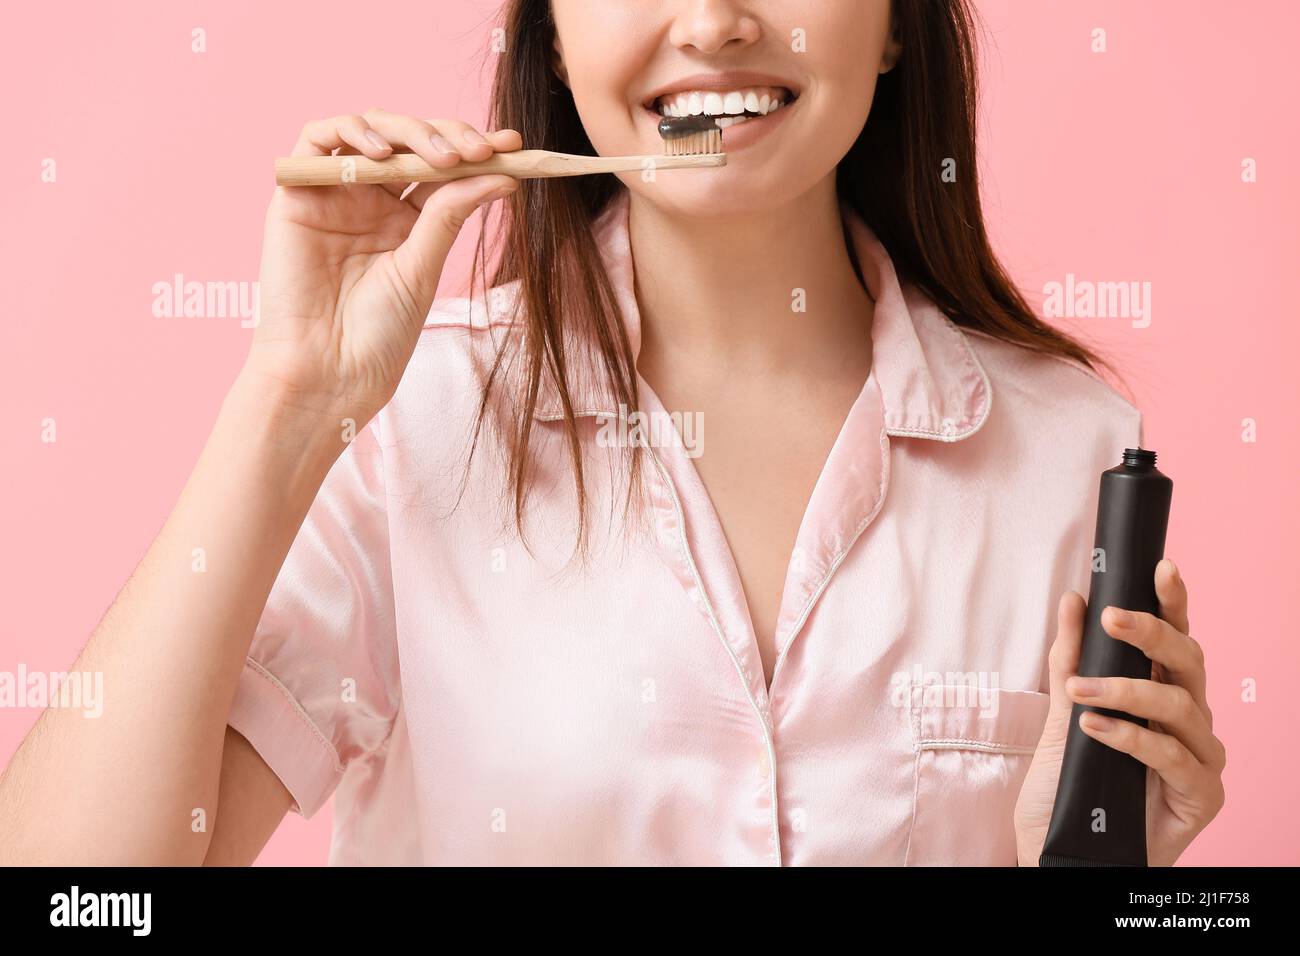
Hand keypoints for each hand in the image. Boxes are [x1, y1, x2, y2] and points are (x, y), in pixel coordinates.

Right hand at [245, 109, 522, 425]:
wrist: (328, 370)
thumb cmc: (378, 333)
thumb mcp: (424, 268)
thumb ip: (450, 214)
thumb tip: (503, 175)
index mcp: (408, 220)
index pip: (443, 169)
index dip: (476, 150)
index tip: (515, 145)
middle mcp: (371, 200)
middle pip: (410, 143)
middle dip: (449, 136)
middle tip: (480, 149)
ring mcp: (335, 193)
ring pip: (370, 130)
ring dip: (409, 132)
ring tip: (443, 157)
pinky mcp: (297, 193)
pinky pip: (318, 138)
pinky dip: (351, 131)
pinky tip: (384, 154)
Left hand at [1014, 559, 1225, 865]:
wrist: (1063, 851)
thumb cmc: (1069, 789)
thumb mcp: (1060, 718)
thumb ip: (1070, 662)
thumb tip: (1073, 600)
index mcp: (1161, 695)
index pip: (1174, 640)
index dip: (1172, 602)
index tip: (1159, 567)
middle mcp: (1189, 721)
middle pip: (1188, 661)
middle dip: (1149, 632)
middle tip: (1111, 617)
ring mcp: (1200, 757)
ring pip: (1179, 704)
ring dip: (1125, 689)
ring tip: (1081, 691)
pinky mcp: (1201, 795)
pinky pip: (1170, 753)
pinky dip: (1130, 735)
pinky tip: (1094, 728)